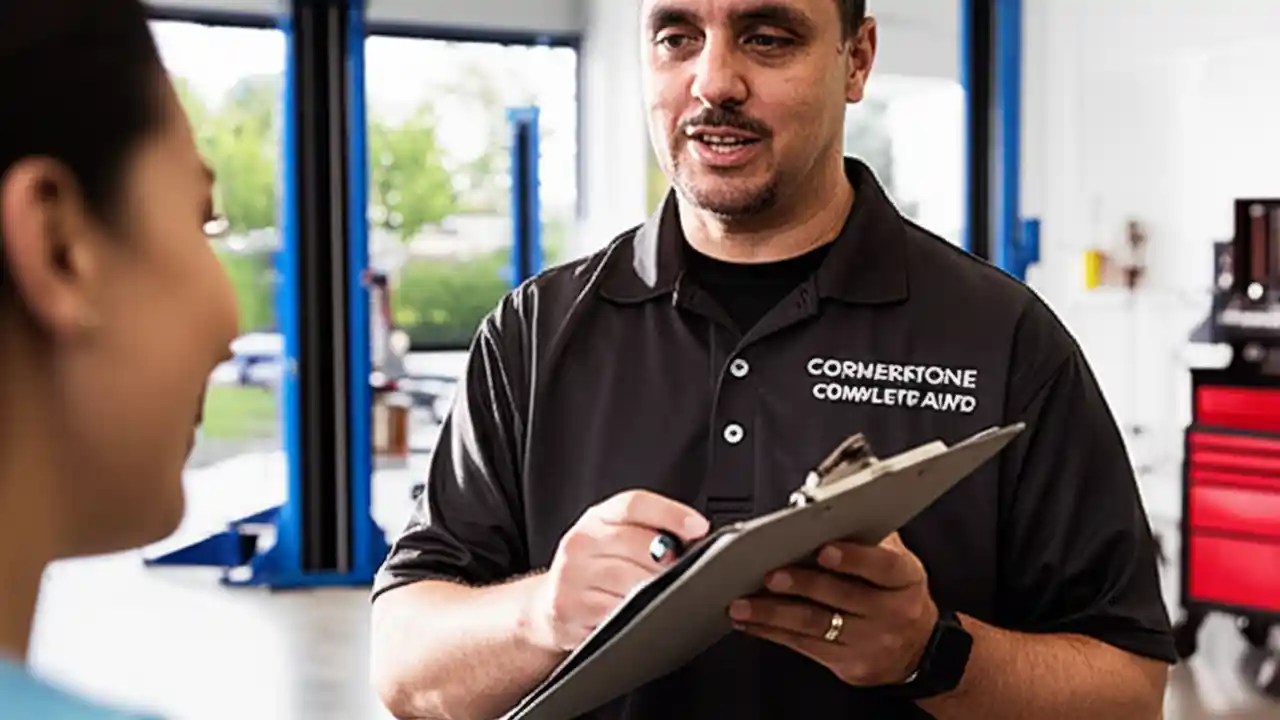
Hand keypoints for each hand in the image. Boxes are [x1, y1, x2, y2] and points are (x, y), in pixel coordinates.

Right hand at [522, 490, 709, 652]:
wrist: (550, 604)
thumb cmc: (596, 570)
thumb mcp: (615, 539)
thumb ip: (651, 531)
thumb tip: (695, 539)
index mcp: (597, 517)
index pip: (635, 504)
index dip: (671, 514)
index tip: (698, 528)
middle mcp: (580, 541)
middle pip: (639, 544)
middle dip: (669, 563)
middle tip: (684, 575)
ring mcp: (571, 574)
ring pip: (630, 581)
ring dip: (655, 592)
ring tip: (663, 597)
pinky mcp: (568, 607)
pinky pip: (615, 612)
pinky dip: (635, 616)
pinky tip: (639, 615)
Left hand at [728, 532, 937, 686]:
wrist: (918, 649)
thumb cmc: (896, 593)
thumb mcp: (896, 560)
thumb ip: (867, 534)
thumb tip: (826, 504)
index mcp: (905, 578)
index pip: (882, 566)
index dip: (853, 558)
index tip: (824, 550)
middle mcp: (892, 612)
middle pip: (841, 596)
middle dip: (801, 584)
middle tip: (770, 574)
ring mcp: (870, 642)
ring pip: (816, 624)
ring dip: (774, 613)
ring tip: (744, 604)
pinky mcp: (848, 664)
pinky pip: (804, 646)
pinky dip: (771, 632)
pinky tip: (751, 622)